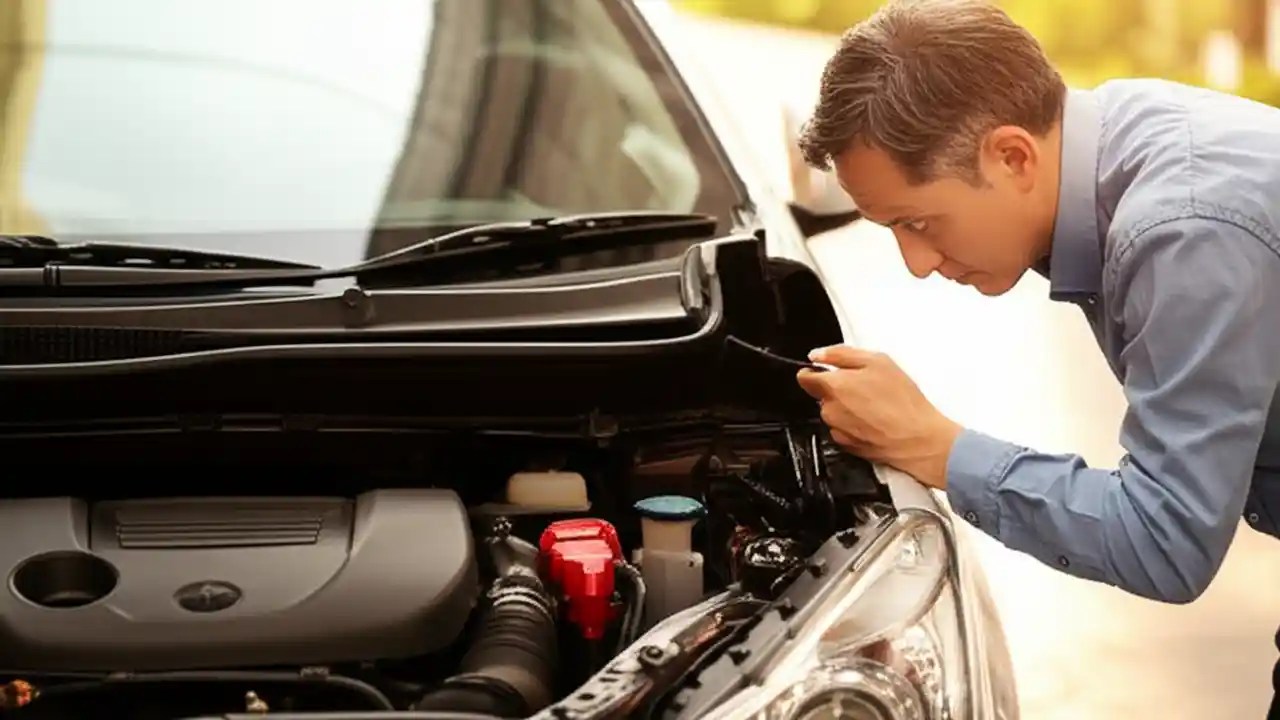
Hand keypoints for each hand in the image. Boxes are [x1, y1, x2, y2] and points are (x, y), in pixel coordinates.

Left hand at [796, 345, 961, 488]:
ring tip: (874, 406)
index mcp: (833, 386)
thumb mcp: (877, 361)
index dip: (813, 371)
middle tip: (864, 387)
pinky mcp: (847, 446)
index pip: (804, 378)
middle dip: (837, 389)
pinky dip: (853, 424)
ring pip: (833, 413)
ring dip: (846, 407)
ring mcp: (837, 430)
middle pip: (822, 395)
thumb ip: (841, 354)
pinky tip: (874, 421)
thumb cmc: (902, 400)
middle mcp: (829, 410)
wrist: (917, 439)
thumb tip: (817, 355)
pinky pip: (843, 429)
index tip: (823, 370)